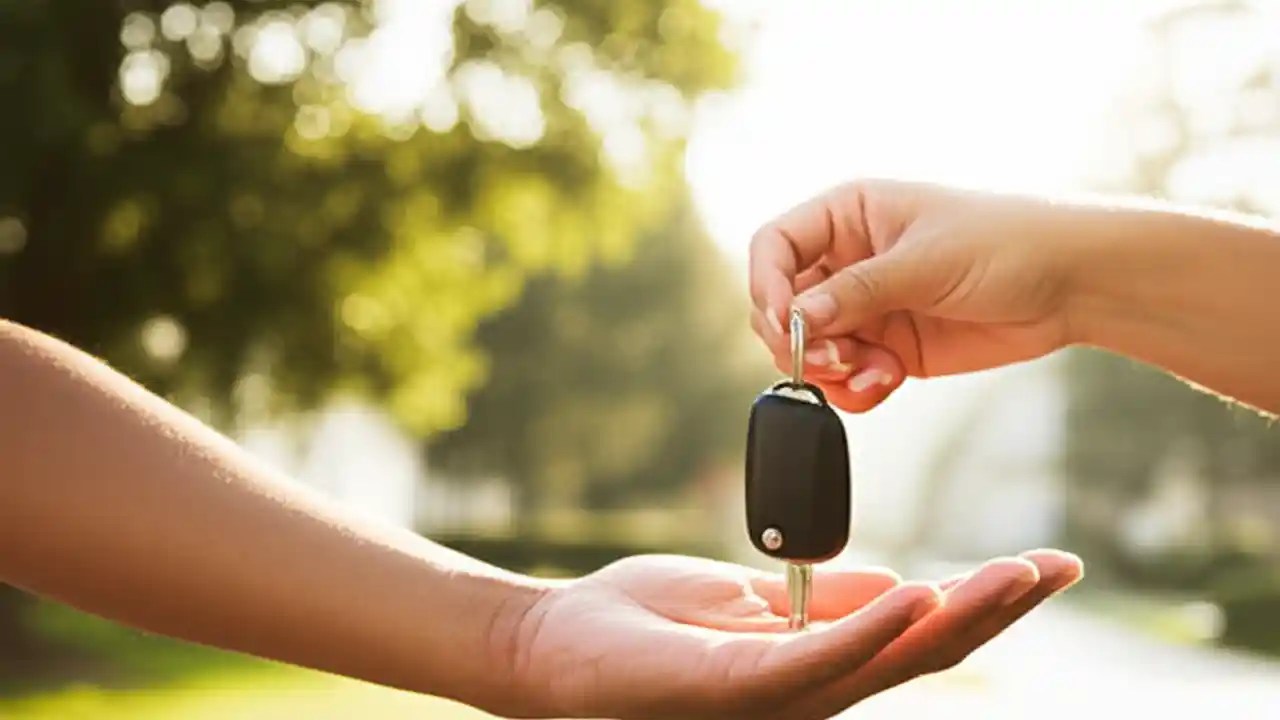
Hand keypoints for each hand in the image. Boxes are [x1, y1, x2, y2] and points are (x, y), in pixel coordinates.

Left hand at [503, 550, 1081, 718]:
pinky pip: (813, 661)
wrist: (560, 641)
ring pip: (885, 661)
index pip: (917, 632)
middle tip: (1060, 567)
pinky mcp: (735, 688)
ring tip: (1014, 577)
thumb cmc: (648, 621)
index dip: (984, 602)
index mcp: (816, 662)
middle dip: (996, 611)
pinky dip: (870, 630)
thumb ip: (825, 596)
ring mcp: (776, 697)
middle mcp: (810, 690)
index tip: (1043, 562)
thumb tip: (904, 582)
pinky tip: (917, 597)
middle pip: (921, 652)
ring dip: (957, 617)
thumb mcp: (752, 597)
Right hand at [749, 180, 1082, 413]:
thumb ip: (855, 292)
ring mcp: (867, 307)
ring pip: (810, 348)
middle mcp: (848, 260)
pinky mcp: (889, 348)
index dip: (765, 284)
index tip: (782, 323)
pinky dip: (855, 389)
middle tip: (834, 357)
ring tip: (873, 372)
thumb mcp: (925, 261)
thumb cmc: (1006, 242)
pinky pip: (846, 377)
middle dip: (797, 338)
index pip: (775, 246)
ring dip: (829, 369)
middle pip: (781, 305)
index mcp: (849, 215)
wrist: (1072, 283)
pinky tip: (887, 383)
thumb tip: (792, 319)